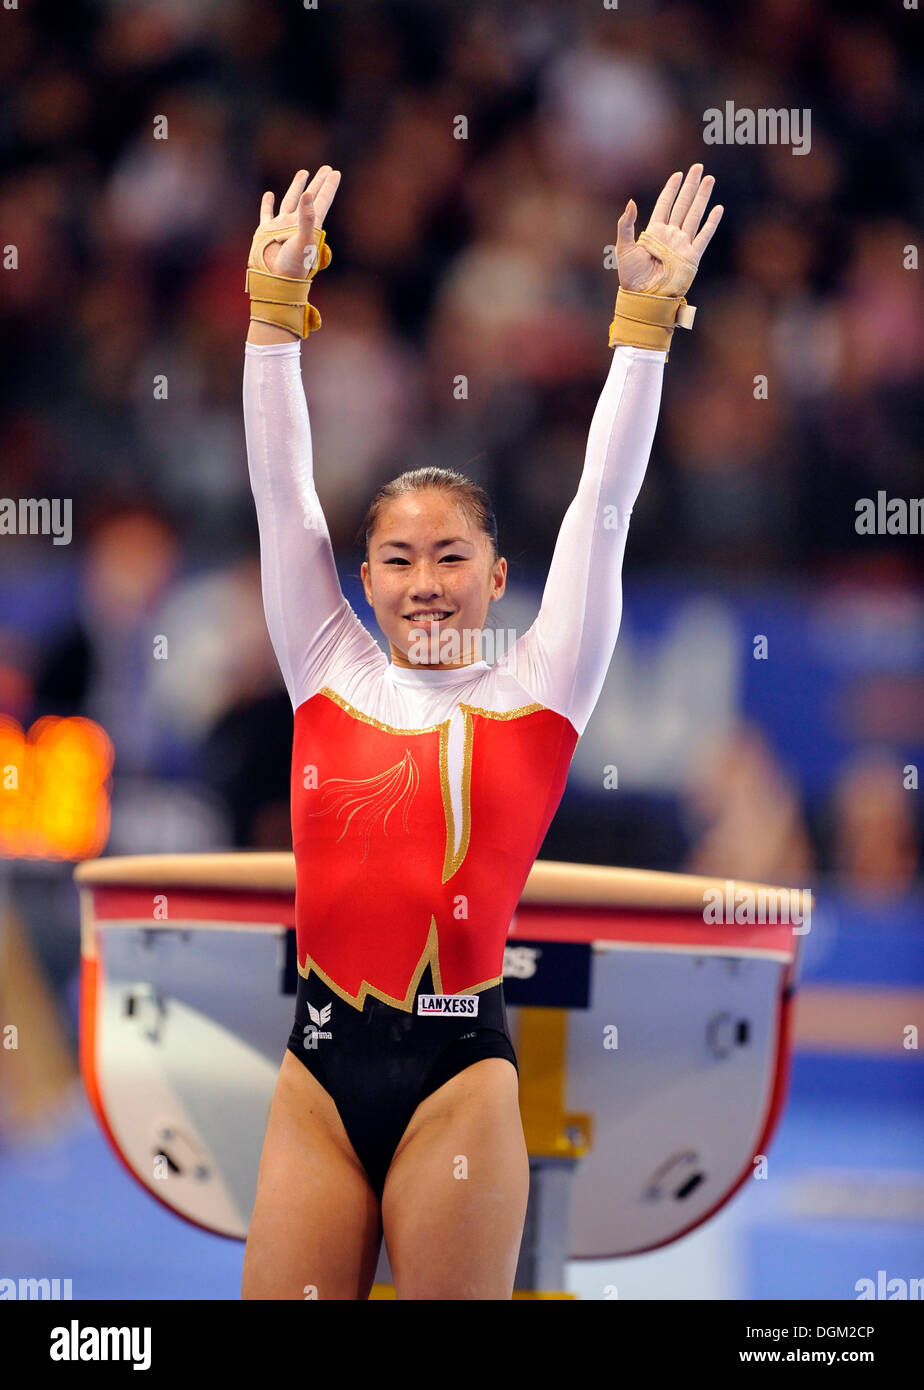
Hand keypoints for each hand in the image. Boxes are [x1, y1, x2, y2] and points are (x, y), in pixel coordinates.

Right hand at [259, 166, 341, 277]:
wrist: (276, 280)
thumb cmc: (294, 265)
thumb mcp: (303, 240)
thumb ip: (307, 217)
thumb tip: (308, 194)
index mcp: (309, 225)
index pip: (322, 201)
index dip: (328, 187)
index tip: (336, 172)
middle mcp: (297, 223)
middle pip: (310, 197)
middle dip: (318, 182)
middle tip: (326, 168)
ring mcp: (282, 226)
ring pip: (291, 200)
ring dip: (297, 187)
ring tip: (304, 172)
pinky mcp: (266, 231)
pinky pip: (267, 213)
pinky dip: (267, 204)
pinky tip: (270, 195)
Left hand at [615, 163, 722, 294]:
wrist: (644, 297)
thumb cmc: (631, 276)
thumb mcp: (624, 248)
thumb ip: (626, 225)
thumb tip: (631, 202)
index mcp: (654, 231)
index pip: (665, 204)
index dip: (671, 189)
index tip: (678, 174)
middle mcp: (670, 235)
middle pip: (682, 205)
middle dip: (691, 186)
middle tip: (698, 168)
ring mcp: (682, 244)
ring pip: (694, 215)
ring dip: (702, 197)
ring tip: (710, 180)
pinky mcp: (691, 256)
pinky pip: (704, 236)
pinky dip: (711, 223)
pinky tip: (718, 209)